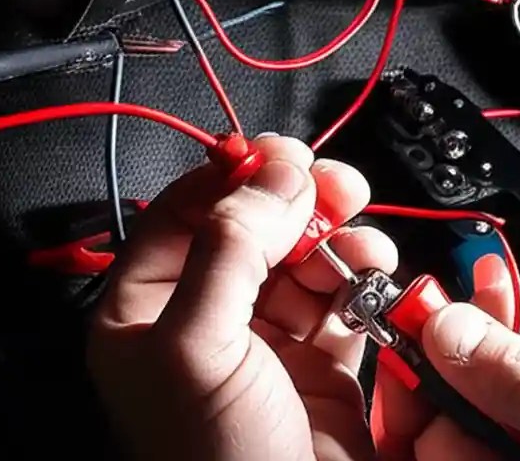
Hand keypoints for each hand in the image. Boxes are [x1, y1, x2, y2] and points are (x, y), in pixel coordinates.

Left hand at [88, 135, 395, 459]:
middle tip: (334, 186)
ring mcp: (264, 342)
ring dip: (336, 238)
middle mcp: (202, 319)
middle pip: (252, 228)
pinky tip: (374, 276)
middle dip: (296, 201)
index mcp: (145, 311)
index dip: (233, 176)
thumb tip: (269, 172)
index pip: (186, 213)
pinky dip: (363, 279)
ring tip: (359, 245)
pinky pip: (343, 298)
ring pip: (304, 257)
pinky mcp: (320, 366)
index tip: (279, 153)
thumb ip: (231, 248)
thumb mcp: (200, 344)